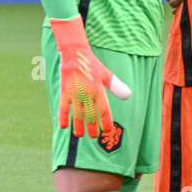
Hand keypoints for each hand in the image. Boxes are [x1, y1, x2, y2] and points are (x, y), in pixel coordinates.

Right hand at [50, 17, 131, 137]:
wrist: (75, 55)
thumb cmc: (93, 66)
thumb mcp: (107, 75)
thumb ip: (116, 86)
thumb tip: (128, 96)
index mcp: (99, 90)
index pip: (104, 110)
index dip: (106, 122)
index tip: (108, 130)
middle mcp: (87, 93)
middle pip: (91, 114)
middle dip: (93, 127)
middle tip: (93, 136)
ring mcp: (75, 93)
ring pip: (78, 113)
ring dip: (79, 125)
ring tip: (80, 135)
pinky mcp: (64, 91)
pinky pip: (63, 106)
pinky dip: (63, 116)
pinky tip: (63, 126)